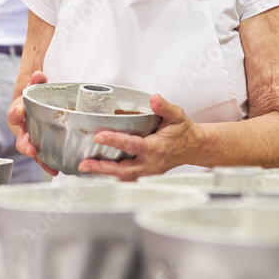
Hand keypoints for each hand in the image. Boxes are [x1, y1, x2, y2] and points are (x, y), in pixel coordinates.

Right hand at [7, 70, 57, 176]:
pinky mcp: (40, 146)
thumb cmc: (34, 96)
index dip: (16, 113)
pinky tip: (56, 170)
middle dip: (25, 145)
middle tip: (31, 149)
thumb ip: (36, 80)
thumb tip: (38, 75)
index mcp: (18, 113)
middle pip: (20, 139)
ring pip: (31, 151)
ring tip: (47, 165)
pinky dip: (47, 164)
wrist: (34, 104)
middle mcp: (22, 129)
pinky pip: (42, 156)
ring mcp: (30, 139)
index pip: (14, 114)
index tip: (20, 110)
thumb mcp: (35, 85)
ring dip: (38, 158)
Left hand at [77, 94, 200, 180]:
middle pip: (123, 170)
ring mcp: (147, 172)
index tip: (98, 136)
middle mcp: (150, 163)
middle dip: (102, 168)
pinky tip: (96, 172)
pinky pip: (126, 179)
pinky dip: (110, 178)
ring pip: (122, 177)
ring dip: (103, 175)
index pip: (132, 145)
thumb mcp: (176, 116)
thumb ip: (164, 107)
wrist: (193, 148)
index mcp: (156, 148)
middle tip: (85, 163)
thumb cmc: (183, 131)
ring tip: (85, 169)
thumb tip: (154, 99)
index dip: (114, 141)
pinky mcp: (144, 175)